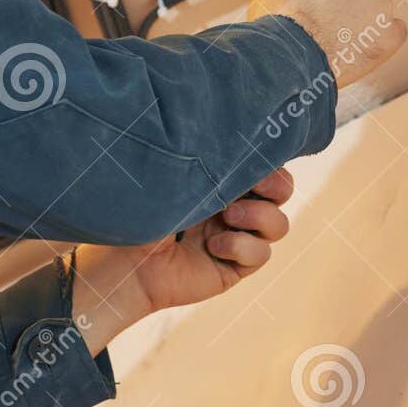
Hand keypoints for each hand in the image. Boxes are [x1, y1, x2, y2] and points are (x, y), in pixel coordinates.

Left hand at [72, 169, 295, 349]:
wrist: (125, 262)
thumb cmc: (142, 213)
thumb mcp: (175, 180)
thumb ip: (206, 162)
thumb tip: (230, 139)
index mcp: (220, 180)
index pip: (263, 164)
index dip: (269, 160)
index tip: (253, 155)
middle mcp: (234, 206)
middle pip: (283, 191)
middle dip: (277, 185)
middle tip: (255, 185)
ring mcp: (237, 238)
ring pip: (278, 225)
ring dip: (259, 217)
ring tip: (227, 217)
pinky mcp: (235, 267)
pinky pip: (261, 255)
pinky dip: (243, 247)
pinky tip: (212, 246)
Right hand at [246, 0, 406, 87]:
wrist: (286, 60)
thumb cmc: (277, 20)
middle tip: (320, 8)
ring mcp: (382, 4)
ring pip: (375, 3)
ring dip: (359, 13)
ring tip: (331, 30)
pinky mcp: (390, 34)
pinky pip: (390, 30)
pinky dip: (375, 37)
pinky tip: (353, 42)